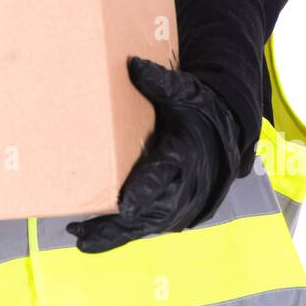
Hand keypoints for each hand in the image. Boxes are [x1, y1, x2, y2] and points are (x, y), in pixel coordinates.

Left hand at [66, 56, 242, 253]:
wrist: (225, 133)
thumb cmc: (197, 110)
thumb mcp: (183, 91)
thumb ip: (158, 82)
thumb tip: (132, 64)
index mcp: (185, 152)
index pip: (164, 174)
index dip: (145, 191)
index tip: (126, 205)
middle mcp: (186, 185)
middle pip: (151, 210)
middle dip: (118, 223)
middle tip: (83, 229)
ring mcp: (183, 204)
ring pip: (147, 226)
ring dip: (114, 235)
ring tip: (81, 239)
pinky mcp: (176, 214)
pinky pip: (148, 229)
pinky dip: (122, 236)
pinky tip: (92, 241)